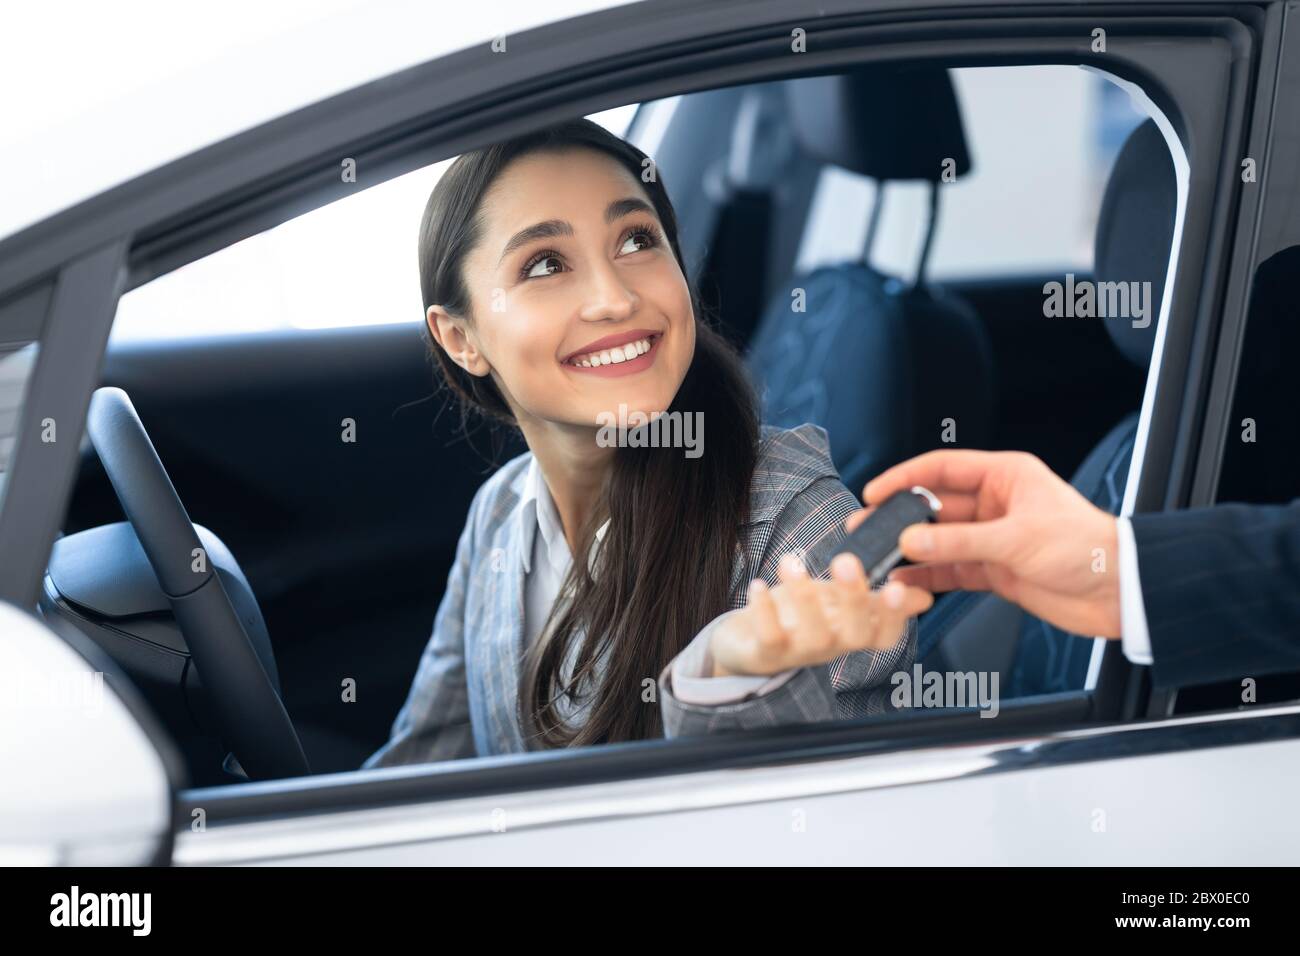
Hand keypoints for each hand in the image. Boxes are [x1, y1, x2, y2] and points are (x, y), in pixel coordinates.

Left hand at [708, 552, 932, 677]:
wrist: (749, 645)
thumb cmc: (802, 619)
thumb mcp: (842, 606)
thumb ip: (877, 601)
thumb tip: (924, 596)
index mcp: (853, 633)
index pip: (884, 634)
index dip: (894, 615)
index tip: (897, 586)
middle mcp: (830, 646)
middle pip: (853, 634)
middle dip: (853, 598)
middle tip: (847, 560)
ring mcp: (798, 652)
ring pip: (811, 634)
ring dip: (804, 596)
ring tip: (792, 561)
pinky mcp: (764, 652)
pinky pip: (769, 637)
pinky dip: (764, 611)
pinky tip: (759, 585)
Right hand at [853, 450, 1121, 637]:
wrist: (1120, 593)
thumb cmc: (1087, 548)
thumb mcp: (1017, 539)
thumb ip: (959, 541)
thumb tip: (913, 540)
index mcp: (1004, 476)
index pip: (941, 468)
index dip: (904, 478)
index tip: (874, 492)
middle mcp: (995, 504)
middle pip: (934, 506)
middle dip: (900, 518)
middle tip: (867, 529)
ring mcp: (992, 538)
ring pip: (939, 540)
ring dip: (911, 551)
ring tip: (879, 559)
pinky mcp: (995, 570)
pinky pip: (951, 570)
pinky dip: (928, 578)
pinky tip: (907, 584)